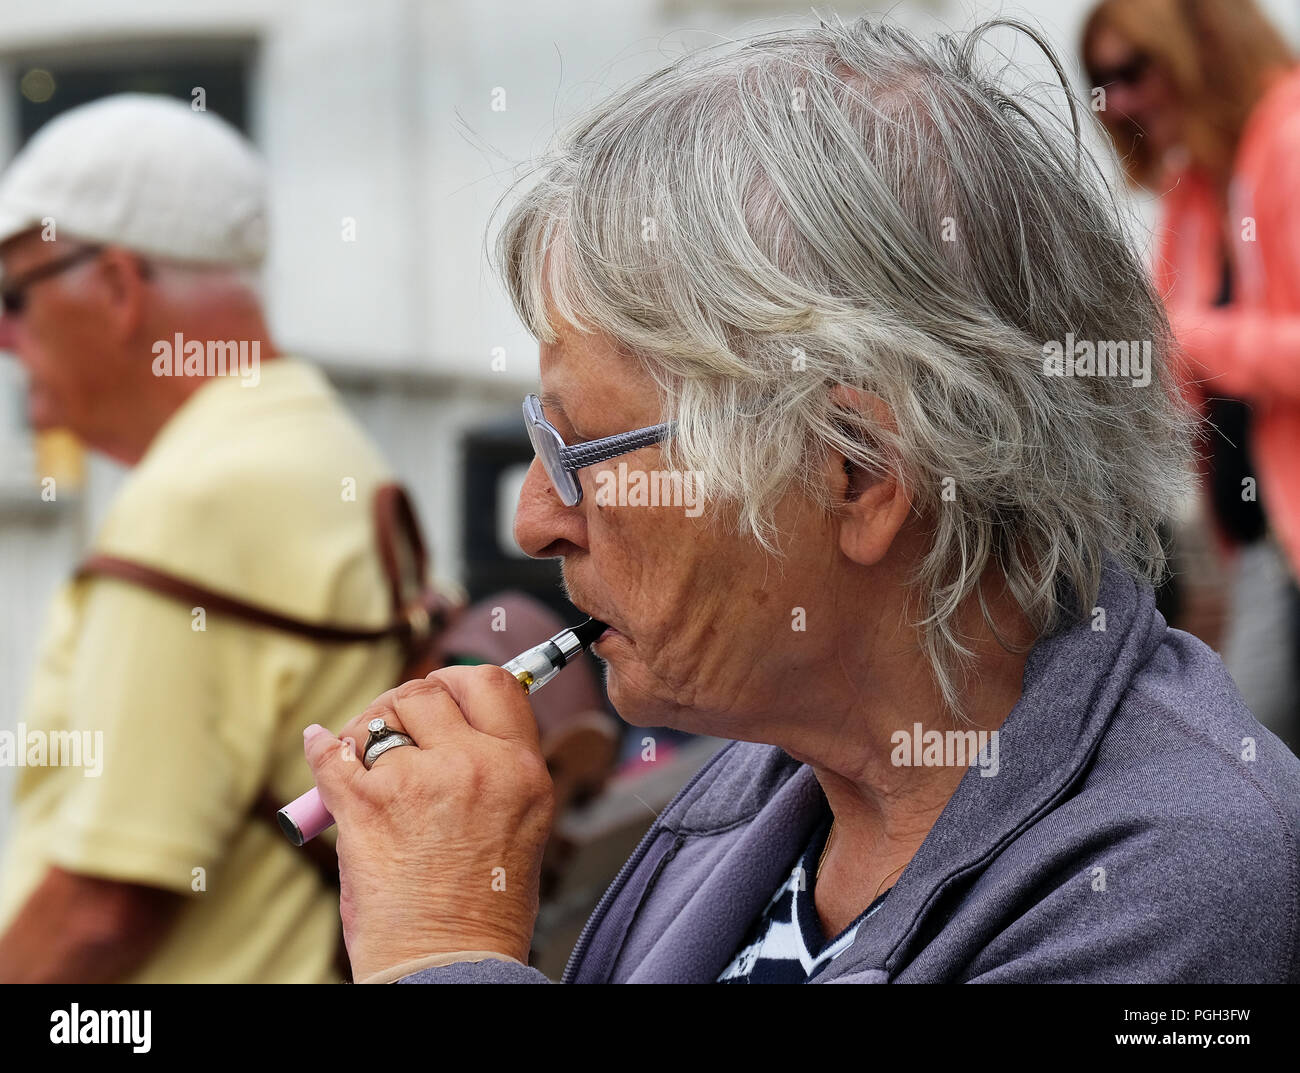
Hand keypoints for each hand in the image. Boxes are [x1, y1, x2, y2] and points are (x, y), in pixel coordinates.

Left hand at [303, 665, 555, 979]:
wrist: (450, 966)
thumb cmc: (483, 909)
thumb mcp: (520, 823)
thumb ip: (495, 768)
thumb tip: (453, 727)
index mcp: (520, 769)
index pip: (493, 683)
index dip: (458, 680)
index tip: (441, 692)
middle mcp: (476, 766)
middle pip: (429, 691)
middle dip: (404, 702)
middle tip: (392, 727)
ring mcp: (420, 782)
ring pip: (380, 719)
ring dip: (365, 733)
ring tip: (364, 761)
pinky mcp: (367, 806)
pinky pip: (332, 753)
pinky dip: (322, 750)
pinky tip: (322, 748)